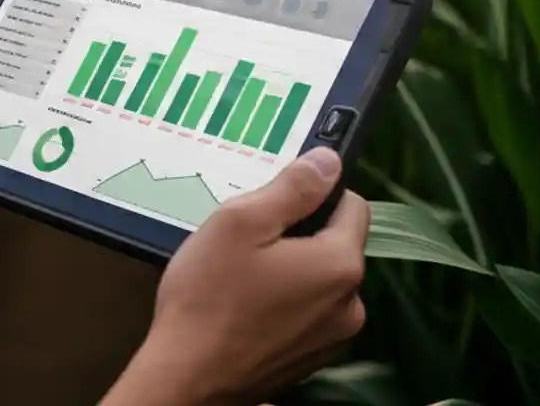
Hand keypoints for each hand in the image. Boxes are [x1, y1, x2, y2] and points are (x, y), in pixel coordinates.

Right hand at [103, 148, 369, 405]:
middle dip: (297, 237)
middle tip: (246, 243)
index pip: (352, 204)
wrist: (187, 378)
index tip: (274, 204)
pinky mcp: (310, 359)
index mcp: (339, 264)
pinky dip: (282, 305)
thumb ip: (291, 188)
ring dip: (289, 272)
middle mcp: (349, 304)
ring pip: (319, 281)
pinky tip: (244, 308)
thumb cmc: (207, 299)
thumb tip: (329, 161)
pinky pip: (306, 314)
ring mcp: (332, 337)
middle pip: (334, 245)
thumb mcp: (240, 222)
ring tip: (240, 279)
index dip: (313, 195)